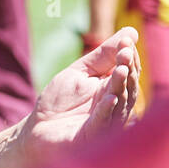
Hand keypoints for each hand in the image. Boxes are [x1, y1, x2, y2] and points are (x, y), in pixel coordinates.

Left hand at [22, 26, 139, 162]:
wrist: (38, 128)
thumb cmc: (60, 101)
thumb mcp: (80, 71)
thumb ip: (104, 54)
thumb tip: (131, 32)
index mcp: (113, 89)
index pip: (128, 70)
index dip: (128, 55)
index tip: (126, 40)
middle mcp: (116, 105)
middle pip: (128, 85)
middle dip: (127, 68)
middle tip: (125, 52)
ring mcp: (107, 121)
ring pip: (120, 102)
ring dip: (121, 85)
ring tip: (121, 68)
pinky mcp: (93, 135)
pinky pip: (103, 122)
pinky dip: (107, 110)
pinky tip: (110, 97)